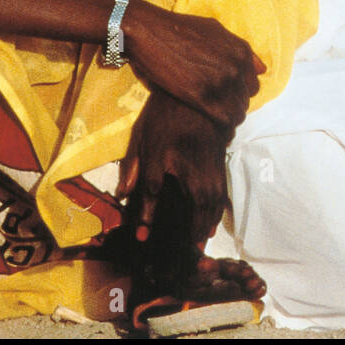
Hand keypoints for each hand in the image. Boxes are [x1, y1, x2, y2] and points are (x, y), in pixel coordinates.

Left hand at [118, 89, 230, 244]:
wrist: (197, 91)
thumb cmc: (165, 113)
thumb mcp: (144, 136)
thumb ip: (135, 167)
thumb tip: (123, 193)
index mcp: (169, 159)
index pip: (155, 195)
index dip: (147, 218)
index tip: (142, 238)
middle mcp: (193, 167)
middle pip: (194, 207)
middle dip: (190, 233)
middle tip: (186, 253)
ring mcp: (210, 165)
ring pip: (211, 203)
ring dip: (206, 225)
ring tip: (200, 243)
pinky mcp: (220, 162)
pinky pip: (221, 193)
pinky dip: (217, 211)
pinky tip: (212, 220)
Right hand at [121, 0, 264, 130]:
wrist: (148, 31)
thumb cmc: (177, 29)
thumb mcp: (213, 30)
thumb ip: (237, 49)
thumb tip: (262, 68)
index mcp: (240, 51)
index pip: (253, 82)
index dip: (239, 90)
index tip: (225, 94)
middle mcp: (236, 67)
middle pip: (246, 98)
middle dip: (233, 104)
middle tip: (214, 106)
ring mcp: (221, 82)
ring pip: (238, 111)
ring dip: (226, 117)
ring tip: (210, 117)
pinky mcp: (202, 96)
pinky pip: (225, 119)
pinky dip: (220, 125)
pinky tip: (207, 122)